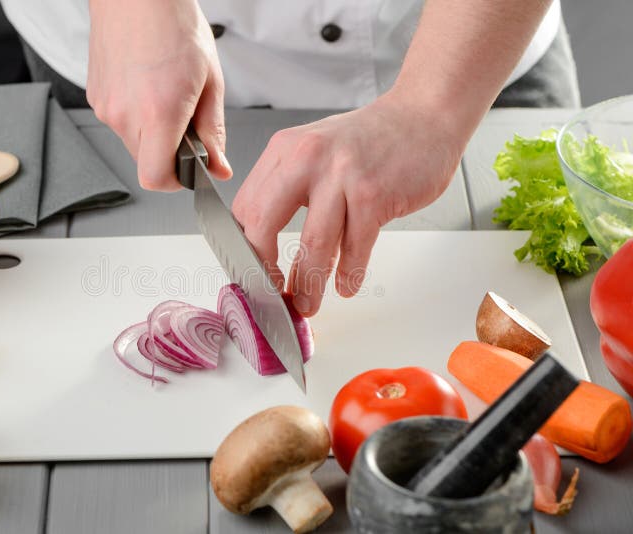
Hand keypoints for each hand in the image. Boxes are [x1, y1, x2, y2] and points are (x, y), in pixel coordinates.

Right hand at [87, 0, 231, 190]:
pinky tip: (146, 85)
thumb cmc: (173, 25)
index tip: (190, 168)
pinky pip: (120, 121)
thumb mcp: (210, 81)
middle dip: (168, 151)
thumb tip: (218, 166)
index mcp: (158, 113)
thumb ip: (212, 131)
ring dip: (151, 131)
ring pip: (133, 142)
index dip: (175, 181)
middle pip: (146, 162)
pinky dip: (135, 114)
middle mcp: (125, 114)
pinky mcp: (95, 97)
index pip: (155, 177)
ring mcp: (106, 107)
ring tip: (164, 93)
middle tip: (183, 119)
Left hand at [231, 92, 464, 316]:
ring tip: (307, 304)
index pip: (246, 207)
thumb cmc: (370, 139)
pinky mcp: (374, 195)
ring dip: (309, 284)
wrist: (424, 115)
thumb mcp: (315, 149)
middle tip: (271, 293)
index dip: (244, 248)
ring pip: (313, 244)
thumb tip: (265, 243)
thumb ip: (288, 186)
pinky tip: (347, 285)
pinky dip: (350, 273)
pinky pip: (355, 247)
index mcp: (285, 150)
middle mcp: (307, 159)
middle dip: (263, 270)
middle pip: (265, 225)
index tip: (252, 272)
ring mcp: (342, 176)